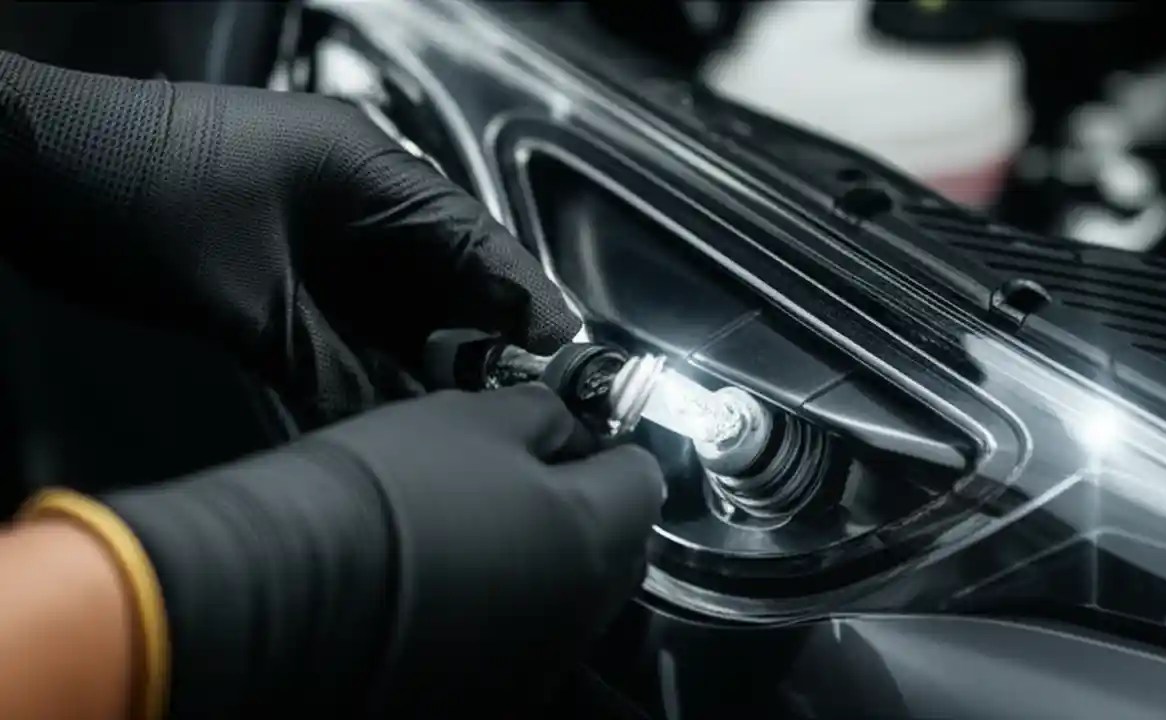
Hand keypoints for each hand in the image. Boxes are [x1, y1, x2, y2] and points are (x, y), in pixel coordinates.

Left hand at [0, 52, 578, 427]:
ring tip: (458, 416)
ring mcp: (318, 227)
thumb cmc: (129, 191)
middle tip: (513, 402)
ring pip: (398, 302)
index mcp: (365, 170)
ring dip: (421, 356)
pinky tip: (385, 403)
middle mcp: (354, 195)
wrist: (27, 172)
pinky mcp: (283, 260)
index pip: (474, 237)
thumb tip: (388, 425)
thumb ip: (326, 366)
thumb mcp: (243, 297)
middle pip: (445, 275)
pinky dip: (366, 359)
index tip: (564, 349)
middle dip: (477, 339)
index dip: (524, 297)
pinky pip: (348, 315)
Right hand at [99, 385, 665, 716]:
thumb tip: (565, 427)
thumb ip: (542, 416)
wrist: (284, 587)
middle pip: (620, 546)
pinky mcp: (491, 695)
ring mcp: (539, 662)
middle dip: (591, 506)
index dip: (612, 445)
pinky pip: (526, 641)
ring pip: (575, 599)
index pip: (645, 478)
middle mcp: (586, 611)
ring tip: (481, 530)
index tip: (575, 434)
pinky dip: (510, 610)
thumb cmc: (386, 486)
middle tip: (527, 474)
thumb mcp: (472, 417)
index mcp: (596, 533)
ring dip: (552, 561)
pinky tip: (453, 585)